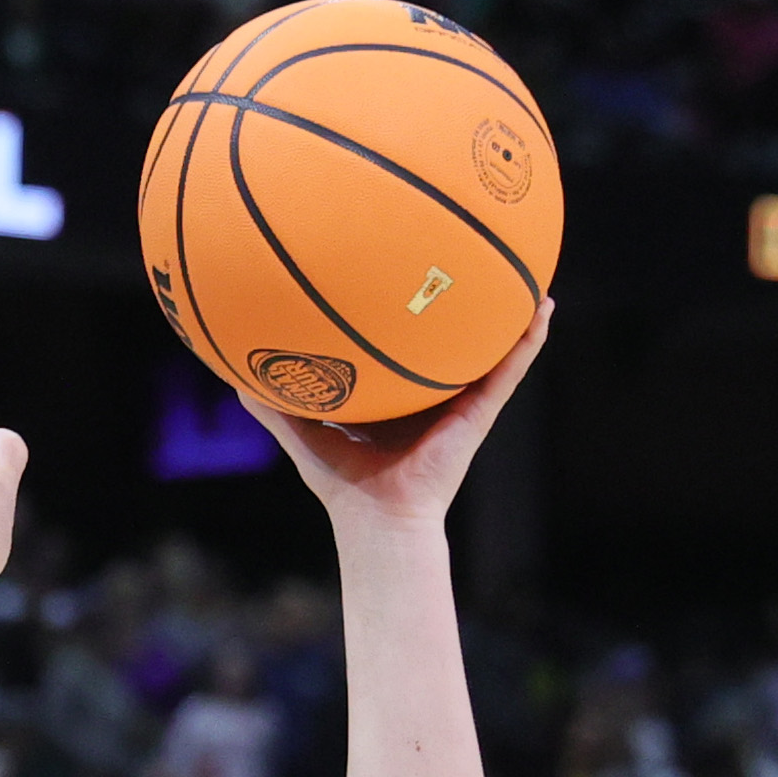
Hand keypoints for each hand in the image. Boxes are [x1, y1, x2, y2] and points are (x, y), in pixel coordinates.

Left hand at [238, 299, 553, 527]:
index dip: (404, 316)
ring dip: (510, 312)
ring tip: (526, 272)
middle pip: (447, 342)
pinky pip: (509, 371)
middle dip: (457, 304)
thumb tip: (235, 377)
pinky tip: (542, 307)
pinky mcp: (479, 413)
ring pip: (489, 349)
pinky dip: (527, 341)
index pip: (402, 350)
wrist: (378, 519)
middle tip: (462, 257)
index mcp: (395, 398)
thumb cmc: (343, 485)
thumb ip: (273, 408)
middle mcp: (430, 395)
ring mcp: (459, 402)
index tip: (403, 274)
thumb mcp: (303, 436)